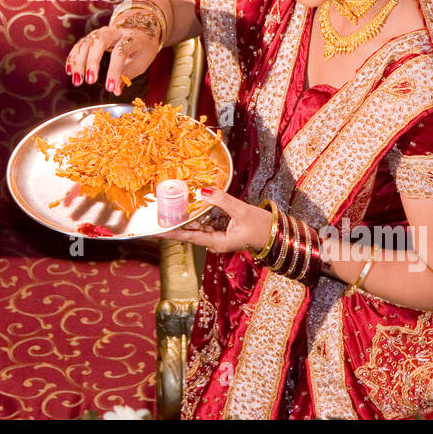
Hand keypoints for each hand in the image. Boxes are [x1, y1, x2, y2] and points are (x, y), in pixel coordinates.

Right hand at [65, 15, 161, 96]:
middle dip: (92, 62)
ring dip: (79, 62)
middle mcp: (115, 31)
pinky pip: (80, 44)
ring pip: (87, 42)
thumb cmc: (142, 48)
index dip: (114, 71)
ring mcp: (102, 32)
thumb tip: (115, 91)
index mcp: (131, 37)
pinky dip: (73, 57)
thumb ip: (128, 75)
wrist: (139, 28)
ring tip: (78, 81)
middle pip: (100, 41)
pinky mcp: (92, 35)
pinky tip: (70, 71)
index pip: (121, 52)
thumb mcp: (142, 61)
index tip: (110, 88)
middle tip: (89, 81)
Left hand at [157, 187, 272, 253]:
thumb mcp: (242, 211)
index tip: (155, 231)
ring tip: (169, 206)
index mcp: (217, 242)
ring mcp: (218, 235)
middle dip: (175, 222)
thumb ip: (222, 200)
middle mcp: (215, 241)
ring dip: (186, 216)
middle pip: (190, 231)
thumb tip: (203, 191)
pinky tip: (191, 203)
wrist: (277, 233)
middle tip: (158, 212)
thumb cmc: (262, 226)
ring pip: (198, 225)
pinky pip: (207, 221)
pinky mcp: (222, 229)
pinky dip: (199, 213)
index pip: (189, 236)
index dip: (172, 232)